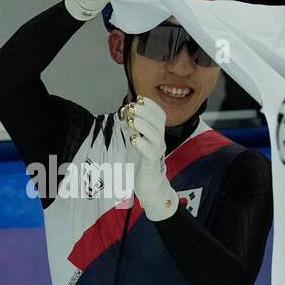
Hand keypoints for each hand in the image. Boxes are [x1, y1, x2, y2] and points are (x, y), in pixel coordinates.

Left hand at [121, 97, 179, 220]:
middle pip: (158, 123)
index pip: (160, 116)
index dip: (151, 106)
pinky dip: (142, 144)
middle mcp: (159, 142)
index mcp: (156, 135)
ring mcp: (157, 153)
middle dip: (146, 113)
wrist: (150, 186)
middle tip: (133, 107)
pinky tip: (134, 139)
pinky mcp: (152, 164)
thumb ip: (132, 129)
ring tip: (133, 121)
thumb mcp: (136, 141)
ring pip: (156, 136)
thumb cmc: (141, 163)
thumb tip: (125, 114)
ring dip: (144, 126)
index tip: (140, 98)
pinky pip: (150, 152)